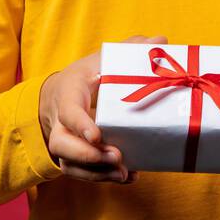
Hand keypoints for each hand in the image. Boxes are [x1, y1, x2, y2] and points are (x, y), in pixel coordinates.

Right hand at [38, 33, 166, 183]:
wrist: (61, 94)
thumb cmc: (88, 76)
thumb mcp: (103, 59)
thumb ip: (130, 50)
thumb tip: (160, 41)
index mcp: (68, 92)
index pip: (68, 110)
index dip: (80, 124)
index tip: (97, 135)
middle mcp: (59, 121)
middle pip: (62, 144)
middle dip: (88, 155)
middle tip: (117, 157)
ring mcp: (64, 141)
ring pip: (70, 164)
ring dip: (96, 172)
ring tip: (124, 172)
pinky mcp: (73, 157)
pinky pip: (81, 174)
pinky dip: (103, 178)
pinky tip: (128, 177)